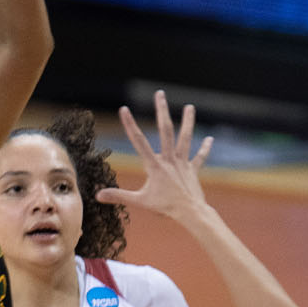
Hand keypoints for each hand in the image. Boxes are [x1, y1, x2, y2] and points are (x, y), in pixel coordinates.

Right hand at [96, 89, 214, 224]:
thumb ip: (118, 196)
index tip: (124, 109)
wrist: (190, 213)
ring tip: (190, 107)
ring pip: (185, 138)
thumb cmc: (164, 208)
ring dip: (188, 122)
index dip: (130, 124)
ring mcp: (182, 163)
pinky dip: (204, 149)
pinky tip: (209, 139)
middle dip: (161, 111)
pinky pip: (199, 158)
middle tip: (160, 94)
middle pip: (165, 130)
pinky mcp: (192, 170)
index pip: (138, 141)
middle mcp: (169, 159)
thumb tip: (98, 195)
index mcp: (154, 165)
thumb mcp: (139, 201)